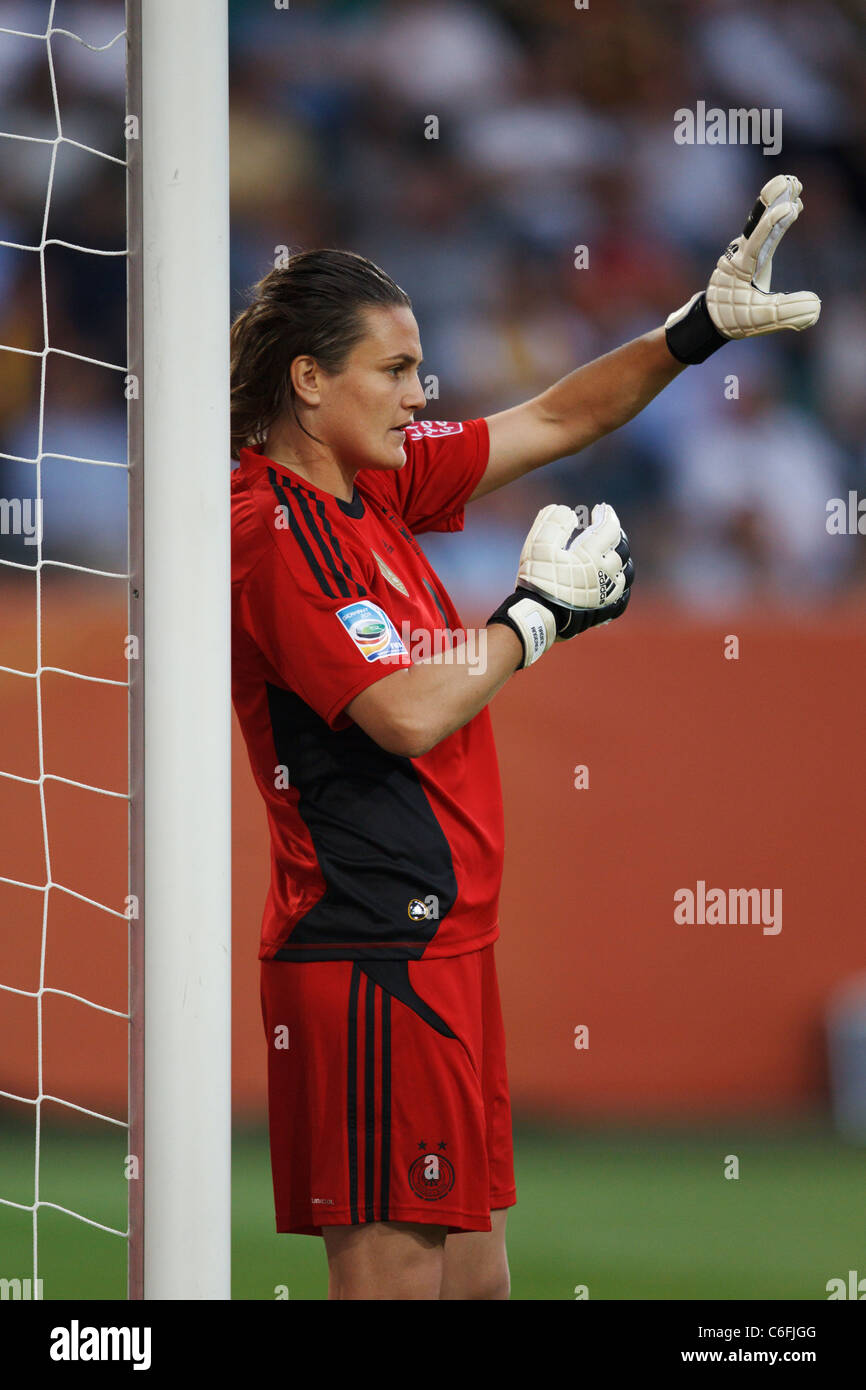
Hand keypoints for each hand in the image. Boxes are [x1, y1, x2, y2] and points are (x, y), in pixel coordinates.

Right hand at [487, 503, 633, 667]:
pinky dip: (621, 587)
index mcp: (594, 556)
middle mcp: (606, 574)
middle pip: (622, 549)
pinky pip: (622, 599)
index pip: (610, 528)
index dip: (606, 515)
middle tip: (605, 528)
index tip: (599, 508)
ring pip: (626, 574)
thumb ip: (554, 522)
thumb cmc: (538, 579)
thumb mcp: (538, 544)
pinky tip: (614, 584)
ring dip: (621, 560)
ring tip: (612, 554)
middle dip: (614, 534)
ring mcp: (608, 595)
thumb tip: (570, 513)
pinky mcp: (603, 612)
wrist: (538, 617)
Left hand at [665, 175, 820, 363]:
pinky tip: (794, 205)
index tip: (790, 207)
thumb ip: (787, 312)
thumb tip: (816, 306)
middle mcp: (741, 253)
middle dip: (773, 201)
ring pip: (760, 221)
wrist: (712, 317)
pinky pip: (764, 228)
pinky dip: (778, 216)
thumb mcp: (760, 319)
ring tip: (794, 184)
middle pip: (758, 221)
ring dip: (777, 202)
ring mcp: (745, 250)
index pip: (758, 240)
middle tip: (789, 180)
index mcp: (742, 267)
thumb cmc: (734, 318)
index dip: (773, 223)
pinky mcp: (751, 252)